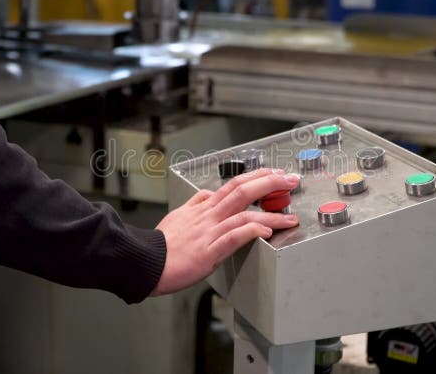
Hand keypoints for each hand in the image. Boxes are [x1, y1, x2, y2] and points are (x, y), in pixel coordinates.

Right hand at [151, 168, 300, 295]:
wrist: (145, 262)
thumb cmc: (161, 245)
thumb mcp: (178, 216)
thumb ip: (196, 203)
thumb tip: (208, 194)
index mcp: (202, 207)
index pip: (233, 184)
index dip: (256, 176)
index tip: (274, 173)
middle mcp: (208, 216)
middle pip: (242, 190)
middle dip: (270, 183)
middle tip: (290, 180)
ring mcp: (209, 232)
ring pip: (244, 213)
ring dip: (271, 214)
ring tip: (290, 217)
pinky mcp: (209, 251)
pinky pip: (234, 237)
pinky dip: (252, 231)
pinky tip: (267, 231)